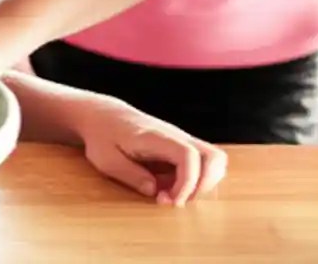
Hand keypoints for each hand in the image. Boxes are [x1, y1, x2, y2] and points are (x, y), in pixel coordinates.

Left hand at [74, 97, 226, 206]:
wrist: (103, 116)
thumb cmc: (103, 136)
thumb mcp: (106, 159)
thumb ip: (131, 175)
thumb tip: (154, 190)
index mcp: (157, 137)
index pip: (189, 156)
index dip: (187, 183)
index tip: (171, 201)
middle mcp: (175, 136)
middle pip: (214, 157)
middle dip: (204, 185)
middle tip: (177, 200)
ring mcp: (181, 140)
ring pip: (213, 161)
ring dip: (201, 184)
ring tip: (172, 195)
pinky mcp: (180, 148)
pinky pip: (201, 165)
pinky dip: (193, 181)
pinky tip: (169, 187)